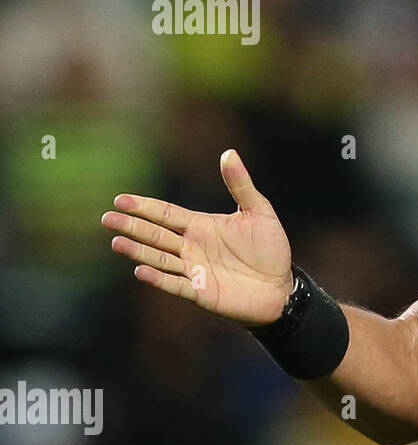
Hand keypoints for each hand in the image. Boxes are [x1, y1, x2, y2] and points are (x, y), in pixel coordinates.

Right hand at [100, 149, 293, 326]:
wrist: (282, 286)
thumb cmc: (270, 248)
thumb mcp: (258, 212)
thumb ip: (241, 185)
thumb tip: (229, 153)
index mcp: (201, 226)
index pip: (166, 214)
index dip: (144, 207)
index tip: (120, 199)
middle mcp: (191, 247)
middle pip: (156, 235)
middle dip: (132, 227)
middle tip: (108, 219)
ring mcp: (194, 270)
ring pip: (160, 259)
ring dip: (138, 251)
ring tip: (116, 242)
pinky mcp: (200, 292)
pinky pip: (176, 284)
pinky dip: (159, 278)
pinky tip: (140, 270)